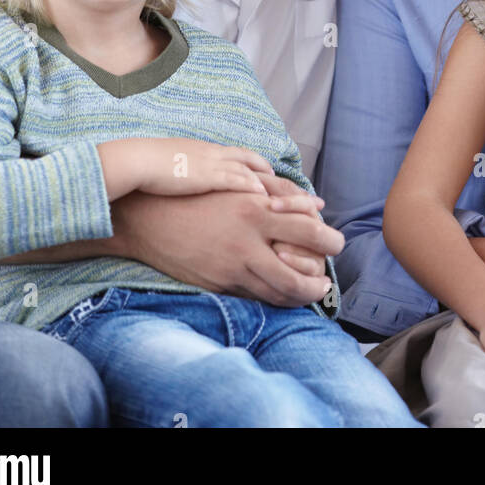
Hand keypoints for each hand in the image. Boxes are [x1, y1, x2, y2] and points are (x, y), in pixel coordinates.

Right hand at [112, 185, 343, 307]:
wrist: (147, 218)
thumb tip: (314, 205)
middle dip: (317, 285)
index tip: (337, 243)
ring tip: (307, 291)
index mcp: (255, 213)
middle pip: (296, 278)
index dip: (330, 241)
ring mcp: (230, 270)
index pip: (308, 233)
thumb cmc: (196, 192)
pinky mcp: (216, 285)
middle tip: (326, 284)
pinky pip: (250, 297)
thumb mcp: (238, 185)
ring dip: (296, 297)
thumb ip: (278, 194)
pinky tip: (276, 293)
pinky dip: (269, 298)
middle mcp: (245, 245)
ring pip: (274, 295)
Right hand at [135, 138, 272, 196]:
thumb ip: (178, 168)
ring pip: (247, 167)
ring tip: (277, 191)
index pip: (231, 153)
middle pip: (246, 156)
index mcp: (200, 149)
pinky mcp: (208, 177)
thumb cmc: (143, 165)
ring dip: (263, 179)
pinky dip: (252, 186)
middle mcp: (209, 153)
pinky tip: (263, 195)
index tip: (259, 169)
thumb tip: (178, 177)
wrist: (137, 161)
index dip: (248, 161)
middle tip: (276, 178)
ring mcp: (210, 163)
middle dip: (263, 167)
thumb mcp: (166, 163)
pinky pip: (238, 179)